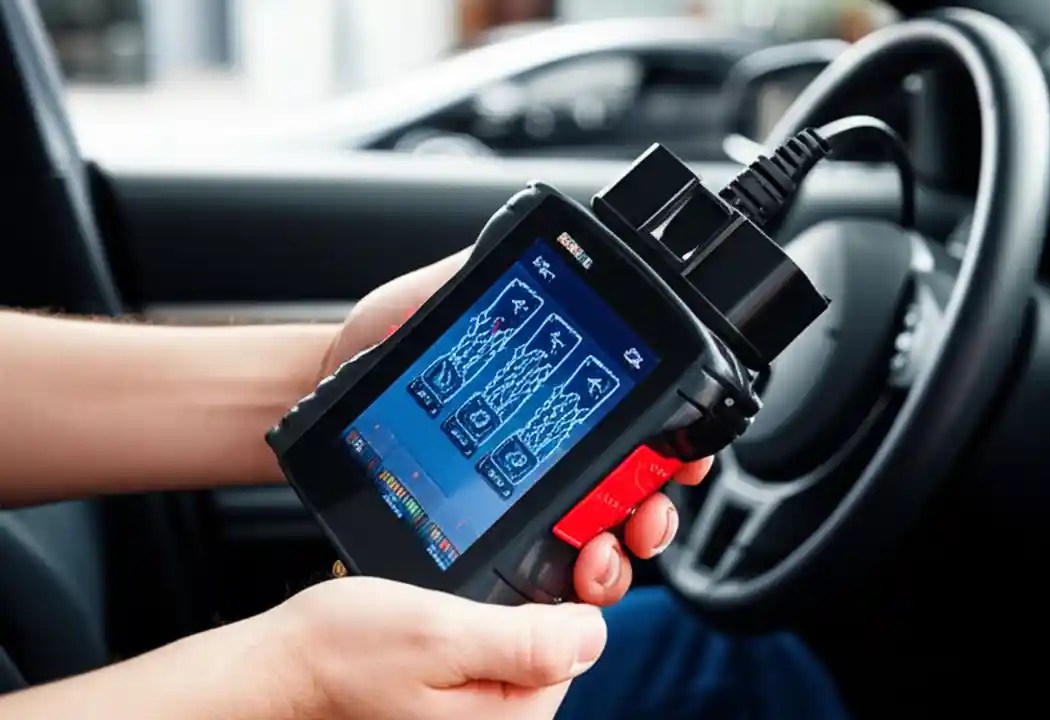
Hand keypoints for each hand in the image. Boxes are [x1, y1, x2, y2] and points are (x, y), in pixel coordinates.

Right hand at [267, 577, 608, 719]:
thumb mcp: (439, 632)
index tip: (541, 563)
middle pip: (552, 652)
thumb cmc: (342, 655)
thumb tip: (594, 635)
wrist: (280, 671)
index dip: (566, 597)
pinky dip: (477, 632)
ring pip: (521, 652)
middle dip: (527, 607)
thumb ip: (523, 641)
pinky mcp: (457, 709)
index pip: (578, 650)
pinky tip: (443, 623)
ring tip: (447, 606)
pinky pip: (491, 662)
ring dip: (497, 617)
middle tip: (473, 587)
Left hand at [321, 247, 713, 604]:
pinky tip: (570, 571)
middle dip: (657, 511)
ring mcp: (526, 506)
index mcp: (561, 402)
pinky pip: (547, 576)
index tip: (687, 456)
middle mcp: (554, 457)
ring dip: (623, 555)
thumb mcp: (445, 294)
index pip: (638, 427)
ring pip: (603, 545)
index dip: (675, 446)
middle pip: (634, 494)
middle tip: (647, 514)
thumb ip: (500, 270)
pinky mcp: (493, 544)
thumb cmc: (381, 347)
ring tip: (605, 552)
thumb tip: (555, 240)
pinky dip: (573, 584)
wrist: (321, 395)